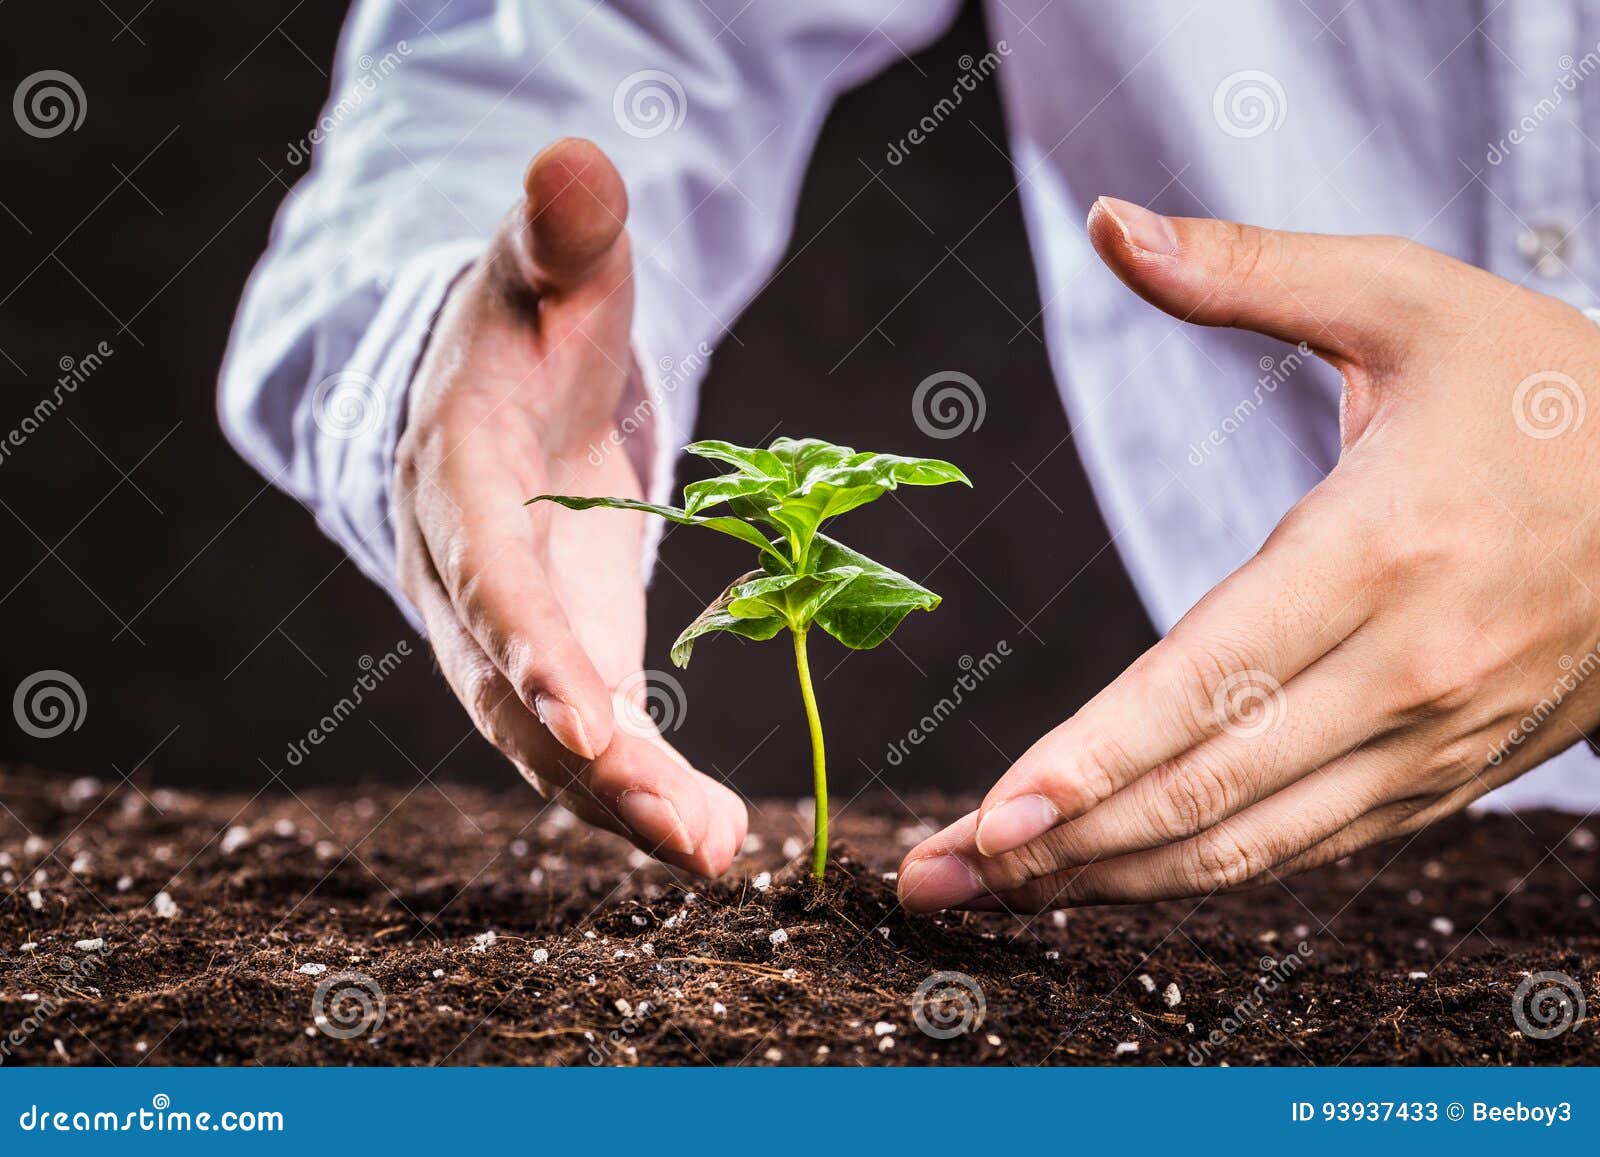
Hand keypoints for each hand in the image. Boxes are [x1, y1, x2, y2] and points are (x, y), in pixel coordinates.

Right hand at [394, 138, 745, 875]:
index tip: (592, 723)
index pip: (491, 575)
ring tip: (717, 857)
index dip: (533, 650)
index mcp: (458, 481)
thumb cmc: (527, 324)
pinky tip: (714, 833)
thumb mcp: (549, 270)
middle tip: (689, 834)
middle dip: (595, 768)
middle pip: (513, 692)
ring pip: (549, 743)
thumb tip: (576, 162)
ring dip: (627, 807)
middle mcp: (465, 579)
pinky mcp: (556, 658)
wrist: (491, 392)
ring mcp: (505, 635)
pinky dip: (645, 790)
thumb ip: (562, 234)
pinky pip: (591, 742)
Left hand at [900, 196, 1599, 911]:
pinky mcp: (1445, 778)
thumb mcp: (1409, 300)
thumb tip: (1110, 222)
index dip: (1093, 760)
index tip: (994, 817)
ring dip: (1112, 879)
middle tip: (939, 876)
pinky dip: (1202, 873)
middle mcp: (1407, 669)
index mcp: (1380, 549)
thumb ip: (1248, 269)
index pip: (1206, 682)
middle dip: (1059, 844)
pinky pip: (1306, 850)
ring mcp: (1431, 740)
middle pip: (1206, 789)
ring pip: (1250, 844)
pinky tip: (1114, 875)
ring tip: (995, 892)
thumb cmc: (1548, 391)